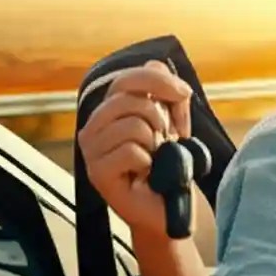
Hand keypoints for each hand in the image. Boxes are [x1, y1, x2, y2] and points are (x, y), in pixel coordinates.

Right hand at [78, 60, 194, 240]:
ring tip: (154, 159)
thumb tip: (158, 65)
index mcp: (109, 110)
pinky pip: (131, 151)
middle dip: (160, 120)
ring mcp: (92, 150)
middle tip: (163, 142)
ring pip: (132, 125)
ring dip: (154, 144)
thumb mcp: (173, 122)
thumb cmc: (168, 166)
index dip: (159, 81)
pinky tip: (147, 174)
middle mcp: (94, 126)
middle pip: (130, 100)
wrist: (169, 209)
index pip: (127, 79)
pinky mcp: (97, 173)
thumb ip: (166, 92)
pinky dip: (149, 163)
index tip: (184, 94)